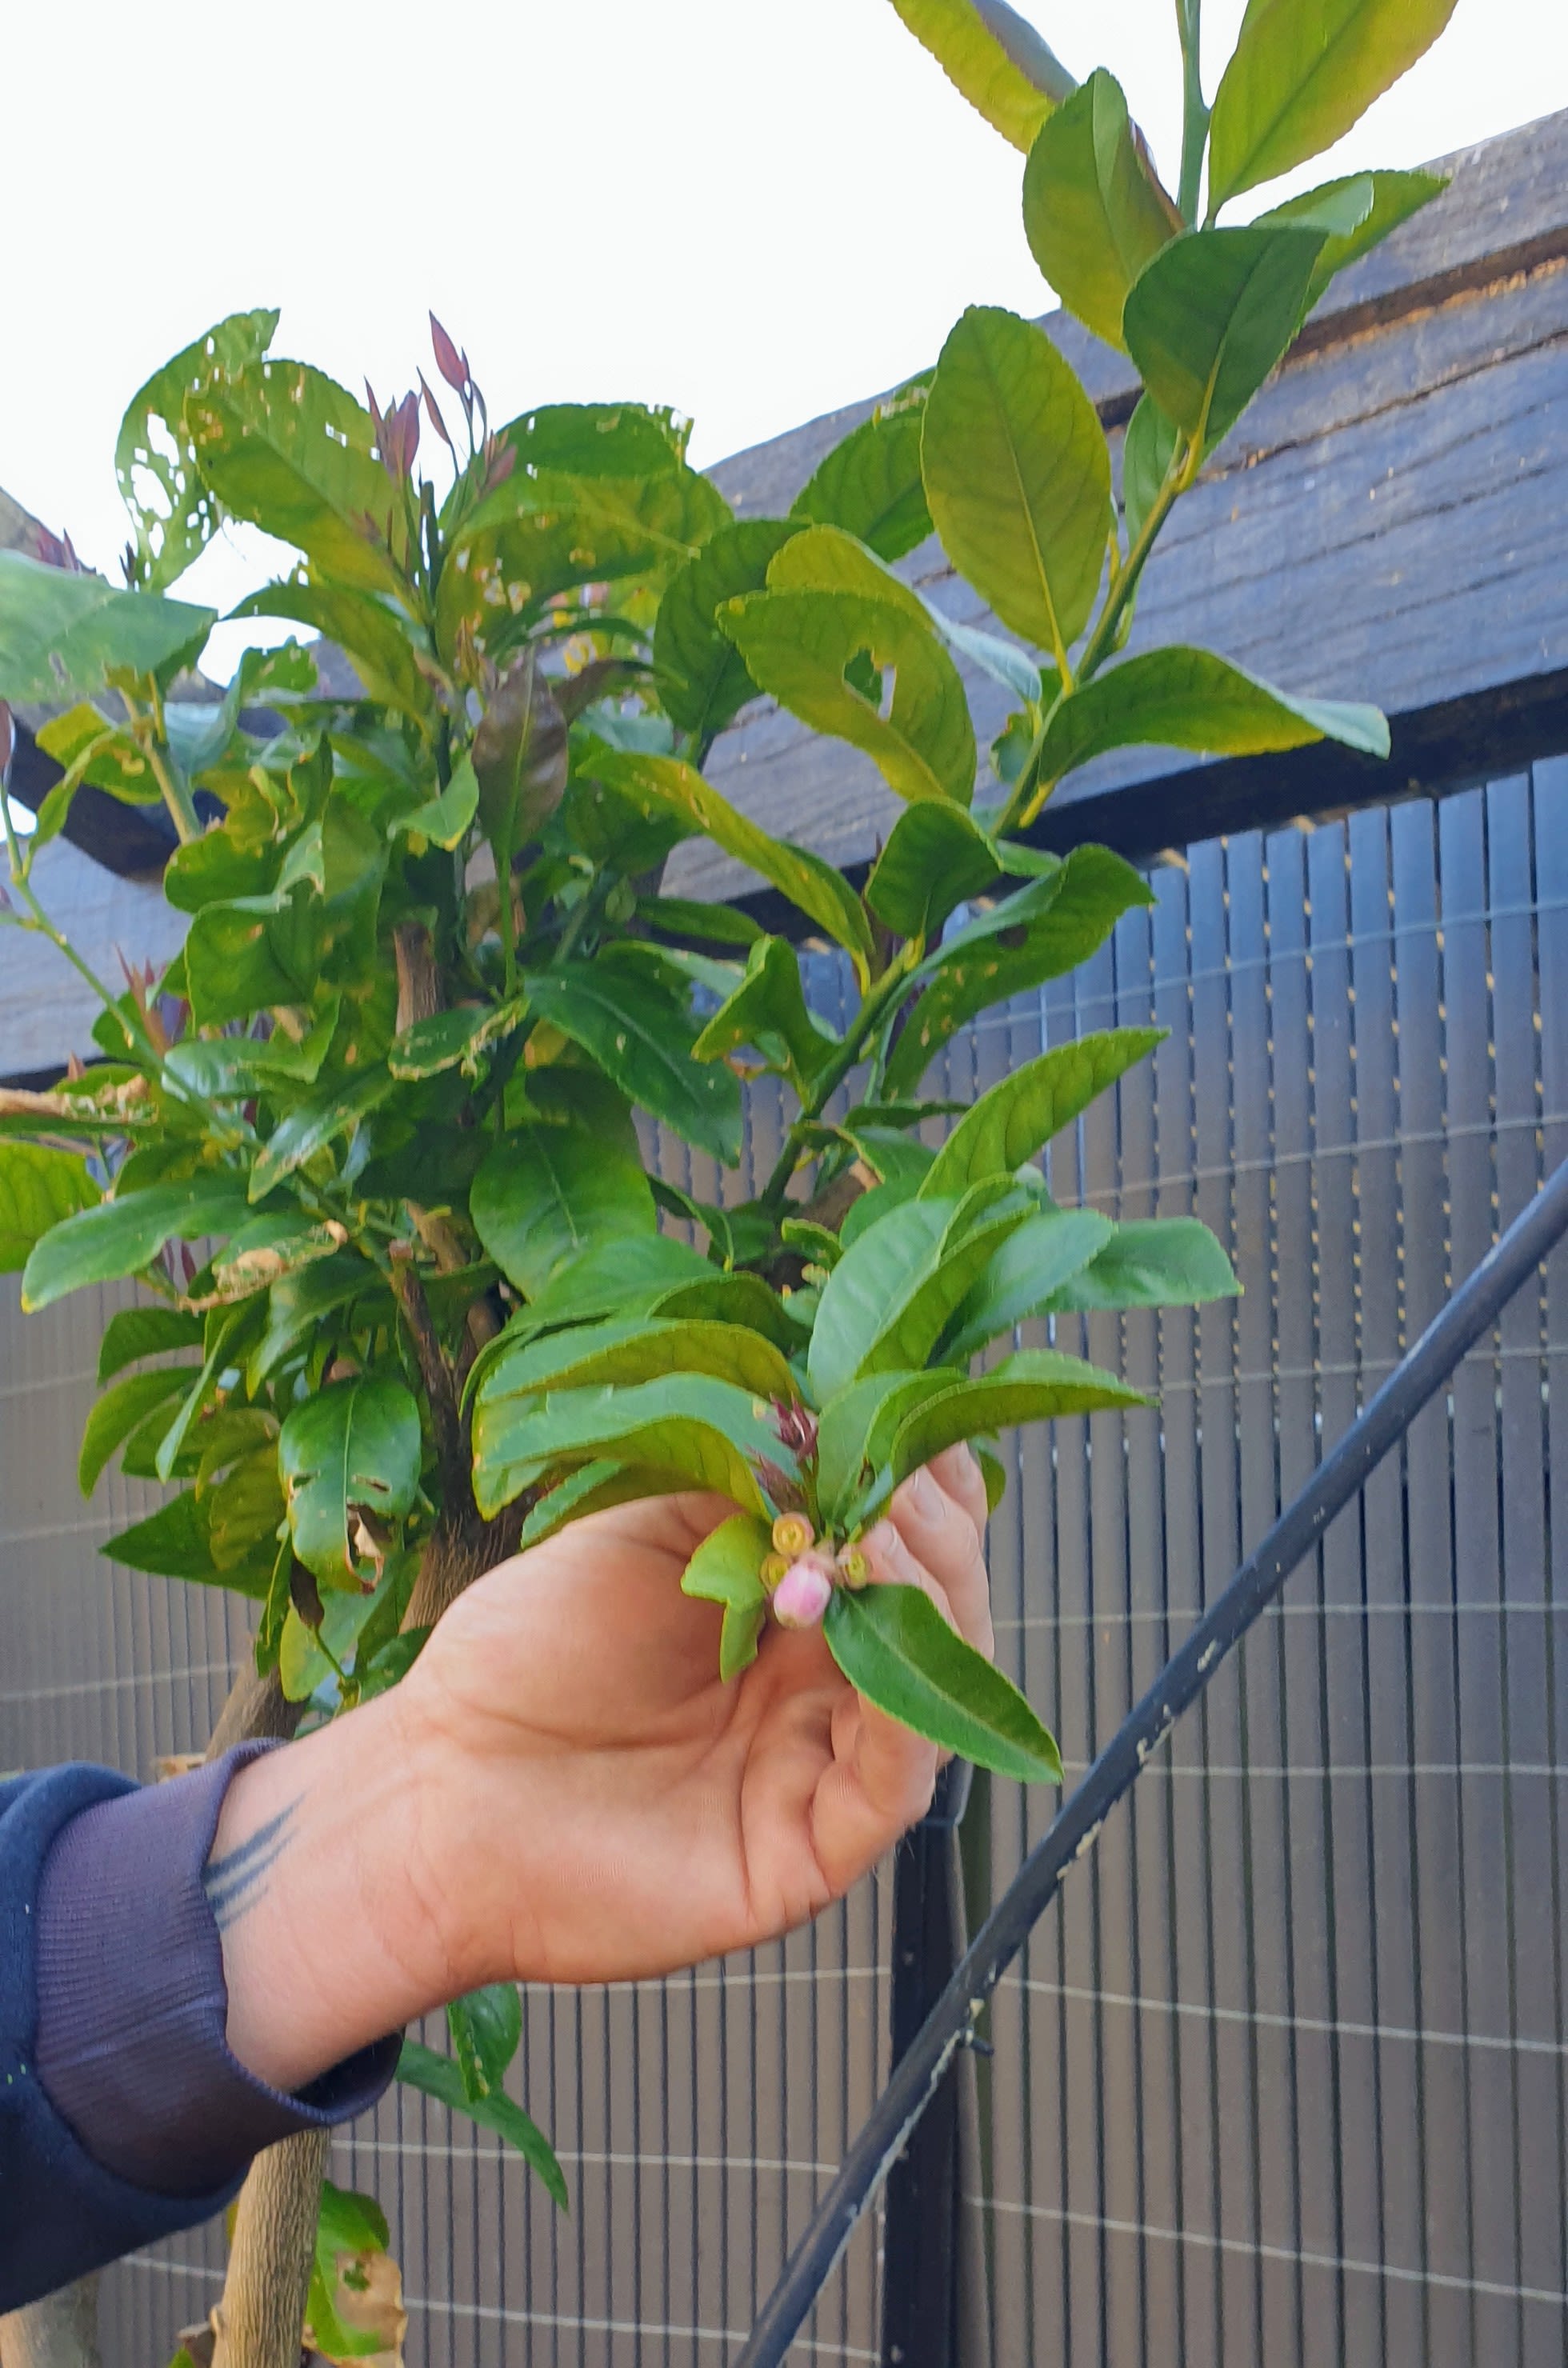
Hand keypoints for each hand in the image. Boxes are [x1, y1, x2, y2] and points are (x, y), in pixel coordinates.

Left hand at [211, 1448, 991, 2092]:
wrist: (437, 1786)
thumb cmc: (521, 1658)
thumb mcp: (642, 1533)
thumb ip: (744, 1491)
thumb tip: (835, 1424)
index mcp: (786, 1608)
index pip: (899, 1542)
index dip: (923, 1485)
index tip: (915, 1424)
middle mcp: (819, 1686)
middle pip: (938, 1609)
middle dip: (933, 1533)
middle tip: (899, 1481)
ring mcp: (817, 1768)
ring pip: (937, 1690)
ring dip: (930, 1602)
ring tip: (885, 1533)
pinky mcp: (807, 1851)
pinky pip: (895, 1782)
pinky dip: (908, 1708)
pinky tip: (879, 1630)